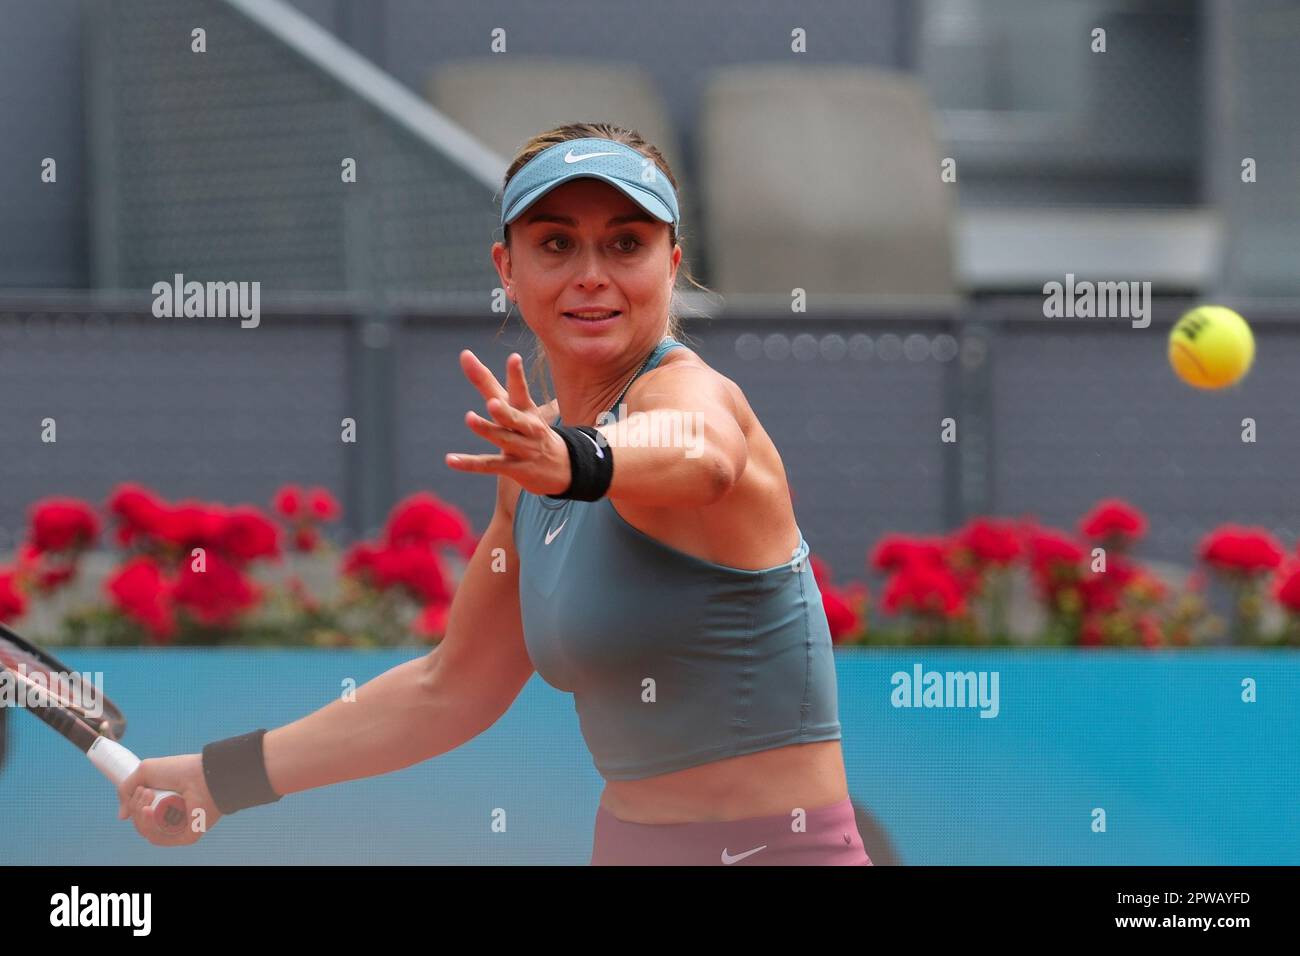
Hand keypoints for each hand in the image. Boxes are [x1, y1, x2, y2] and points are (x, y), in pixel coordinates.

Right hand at [117, 753, 221, 846]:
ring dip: (141, 816)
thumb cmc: (179, 770)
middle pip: (142, 824)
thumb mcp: (145, 771)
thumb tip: (123, 816)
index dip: (134, 805)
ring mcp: (179, 828)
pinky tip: (148, 811)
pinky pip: (161, 839)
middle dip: (137, 808)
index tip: (141, 789)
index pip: (141, 815)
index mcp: (164, 805)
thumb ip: (126, 789)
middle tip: (147, 791)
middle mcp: (172, 818)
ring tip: (148, 797)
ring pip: (148, 832)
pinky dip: (149, 827)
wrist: (202, 774)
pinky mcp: (187, 836)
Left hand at [445, 351, 571, 495]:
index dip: (516, 375)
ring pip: (502, 438)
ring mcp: (522, 448)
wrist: (564, 466)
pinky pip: (490, 465)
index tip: (514, 358)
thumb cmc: (529, 428)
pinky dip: (470, 463)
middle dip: (504, 411)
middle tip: (493, 403)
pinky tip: (451, 460)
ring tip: (470, 419)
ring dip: (487, 430)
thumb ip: (486, 382)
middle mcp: (526, 427)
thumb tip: (464, 353)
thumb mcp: (514, 404)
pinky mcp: (515, 468)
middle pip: (513, 417)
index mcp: (526, 408)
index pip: (520, 390)